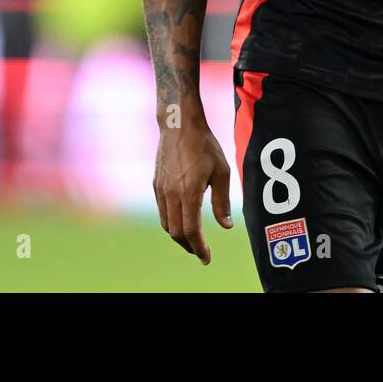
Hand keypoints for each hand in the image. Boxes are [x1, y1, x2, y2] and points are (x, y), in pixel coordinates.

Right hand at [153, 114, 233, 264]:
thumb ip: (222, 201)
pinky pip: (162, 210)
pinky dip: (171, 221)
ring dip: (178, 235)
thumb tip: (226, 226)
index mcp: (189, 192)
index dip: (198, 247)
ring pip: (166, 223)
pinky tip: (181, 219)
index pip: (191, 230)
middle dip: (188, 246)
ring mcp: (161, 189)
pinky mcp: (156, 184)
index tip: (206, 258)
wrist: (179, 124)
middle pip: (176, 232)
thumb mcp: (221, 171)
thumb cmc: (204, 145)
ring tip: (191, 239)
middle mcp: (171, 194)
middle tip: (201, 252)